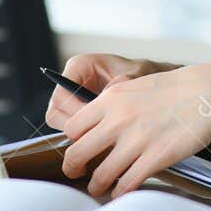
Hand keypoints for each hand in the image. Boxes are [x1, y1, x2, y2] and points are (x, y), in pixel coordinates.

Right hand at [44, 52, 178, 132]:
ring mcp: (74, 99)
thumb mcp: (138, 74)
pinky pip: (75, 132)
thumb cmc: (145, 74)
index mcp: (80, 66)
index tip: (97, 125)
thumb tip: (109, 93)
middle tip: (100, 140)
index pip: (61, 95)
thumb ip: (125, 82)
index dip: (75, 114)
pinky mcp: (82, 115)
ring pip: (63, 126)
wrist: (154, 83)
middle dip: (75, 130)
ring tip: (105, 143)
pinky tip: (107, 144)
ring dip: (81, 138)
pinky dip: (88, 141)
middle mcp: (72, 82)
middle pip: (56, 113)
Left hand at [56, 60, 210, 198]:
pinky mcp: (155, 158)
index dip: (71, 141)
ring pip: (100, 175)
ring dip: (96, 186)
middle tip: (75, 173)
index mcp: (110, 100)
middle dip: (73, 168)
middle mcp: (118, 120)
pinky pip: (127, 184)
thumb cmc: (173, 90)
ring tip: (97, 188)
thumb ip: (112, 105)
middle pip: (77, 153)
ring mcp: (136, 141)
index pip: (71, 127)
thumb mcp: (134, 86)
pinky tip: (120, 192)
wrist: (208, 94)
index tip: (78, 147)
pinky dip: (120, 192)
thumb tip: (95, 124)